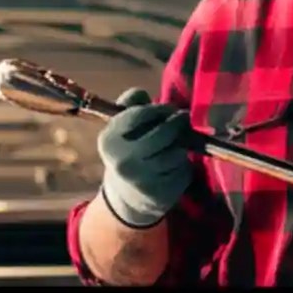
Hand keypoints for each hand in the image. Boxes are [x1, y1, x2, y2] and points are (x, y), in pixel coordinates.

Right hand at [96, 88, 193, 227]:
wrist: (126, 198)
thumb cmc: (128, 150)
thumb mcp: (120, 127)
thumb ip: (130, 104)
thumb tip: (143, 95)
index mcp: (109, 141)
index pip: (138, 114)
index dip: (159, 109)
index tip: (170, 109)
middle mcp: (123, 161)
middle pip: (163, 133)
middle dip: (177, 123)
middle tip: (183, 119)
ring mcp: (142, 180)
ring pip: (177, 152)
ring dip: (181, 147)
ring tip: (174, 147)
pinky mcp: (161, 194)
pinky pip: (184, 171)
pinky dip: (184, 166)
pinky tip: (173, 167)